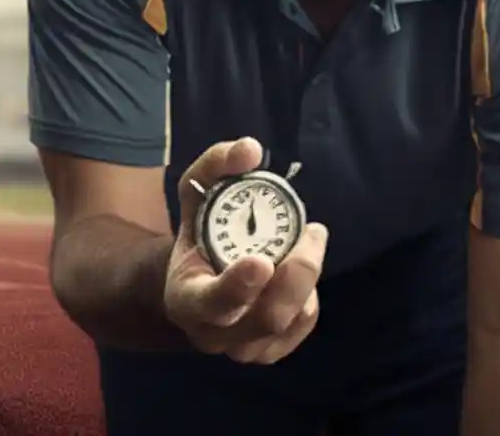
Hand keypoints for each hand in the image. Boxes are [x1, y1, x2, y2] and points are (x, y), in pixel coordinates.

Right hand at [163, 137, 328, 363]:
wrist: (194, 280)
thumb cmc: (198, 233)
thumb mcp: (196, 194)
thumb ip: (215, 167)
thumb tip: (250, 149)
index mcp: (185, 298)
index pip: (212, 303)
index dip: (238, 287)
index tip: (262, 261)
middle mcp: (212, 334)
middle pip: (266, 318)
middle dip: (298, 276)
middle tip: (314, 233)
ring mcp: (243, 348)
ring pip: (289, 322)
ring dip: (306, 280)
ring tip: (307, 241)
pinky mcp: (269, 351)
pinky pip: (302, 325)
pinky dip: (309, 295)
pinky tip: (299, 270)